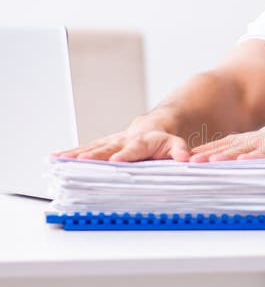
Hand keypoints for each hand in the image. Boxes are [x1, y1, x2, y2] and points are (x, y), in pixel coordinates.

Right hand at [56, 129, 190, 162]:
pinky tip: (57, 158)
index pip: (135, 148)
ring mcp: (112, 142)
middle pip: (108, 148)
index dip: (126, 155)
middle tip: (83, 161)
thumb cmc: (165, 140)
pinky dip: (72, 154)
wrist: (156, 125)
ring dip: (77, 154)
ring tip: (61, 160)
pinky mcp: (103, 145)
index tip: (117, 161)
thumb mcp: (177, 144)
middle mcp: (124, 139)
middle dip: (95, 155)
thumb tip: (185, 159)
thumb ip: (180, 151)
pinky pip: (86, 149)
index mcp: (143, 140)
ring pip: (93, 147)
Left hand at [189, 116, 264, 161]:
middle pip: (237, 150)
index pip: (221, 149)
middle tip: (206, 162)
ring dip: (252, 156)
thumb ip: (224, 152)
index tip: (190, 161)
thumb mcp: (245, 146)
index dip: (206, 155)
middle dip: (222, 157)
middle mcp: (257, 142)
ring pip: (262, 152)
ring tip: (240, 161)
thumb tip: (196, 160)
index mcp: (243, 143)